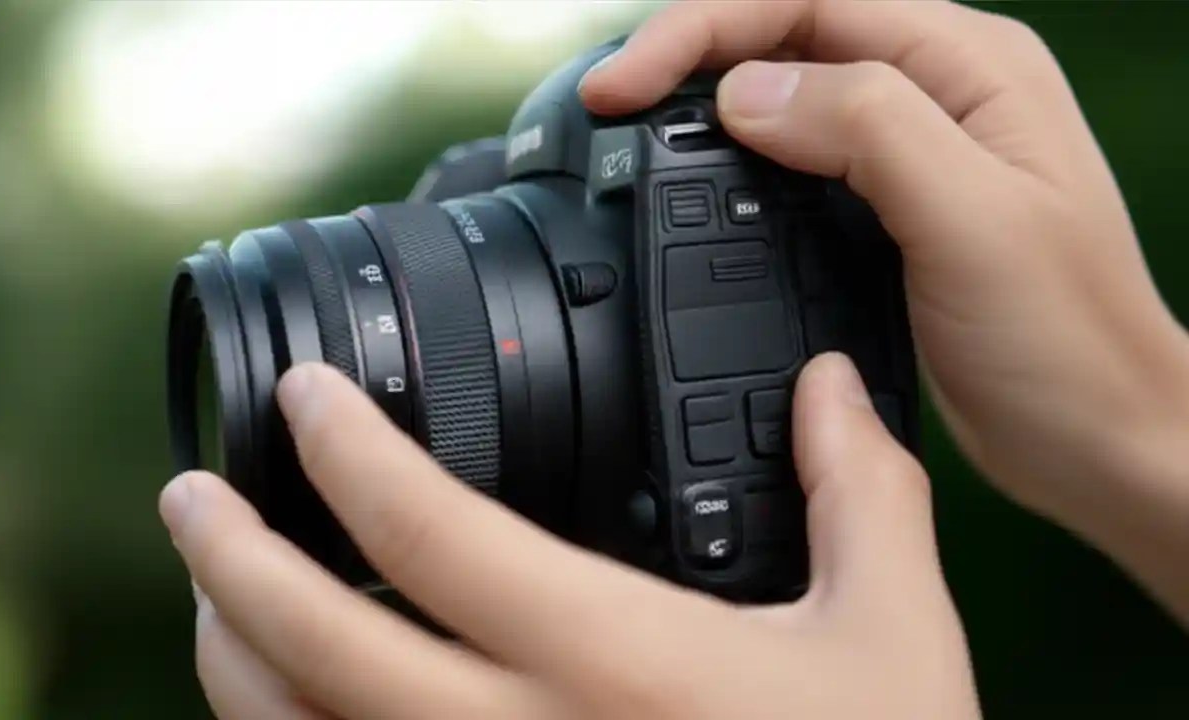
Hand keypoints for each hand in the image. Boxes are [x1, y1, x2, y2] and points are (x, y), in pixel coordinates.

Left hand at [160, 356, 978, 718]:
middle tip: (191, 493)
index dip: (346, 452)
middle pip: (315, 649)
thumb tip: (830, 388)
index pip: (433, 536)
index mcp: (617, 663)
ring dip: (231, 663)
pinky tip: (289, 708)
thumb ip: (860, 495)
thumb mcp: (895, 639)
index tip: (311, 399)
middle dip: (228, 560)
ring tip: (212, 598)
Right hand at [580, 0, 1188, 621]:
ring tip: (635, 131)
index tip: (628, 86)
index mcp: (970, 64)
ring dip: (705, 104)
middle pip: (788, 33)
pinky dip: (735, 162)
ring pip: (785, 92)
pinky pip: (794, 159)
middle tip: (611, 105)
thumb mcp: (971, 218)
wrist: (1095, 439)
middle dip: (691, 56)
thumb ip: (865, 128)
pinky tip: (701, 186)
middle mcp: (941, 91)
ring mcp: (913, 150)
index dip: (704, 30)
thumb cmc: (1067, 339)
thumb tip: (749, 92)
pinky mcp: (888, 209)